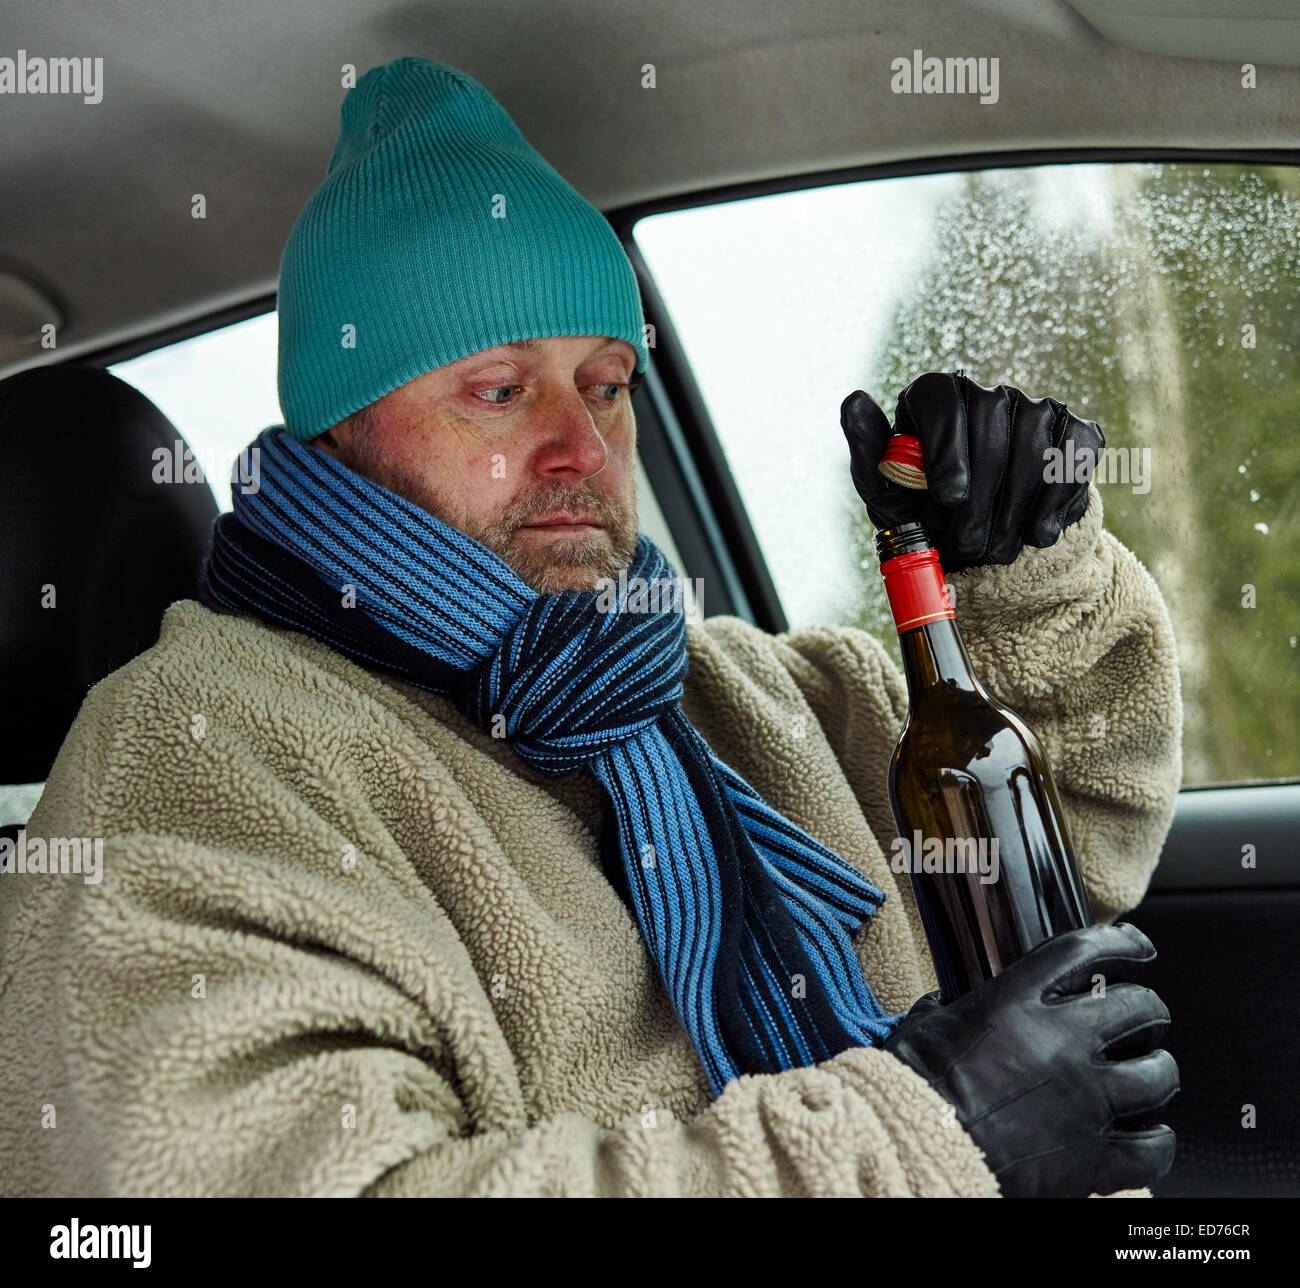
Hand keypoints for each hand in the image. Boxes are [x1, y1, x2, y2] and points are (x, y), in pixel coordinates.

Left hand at [841, 371, 1103, 571]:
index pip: (942, 397)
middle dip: (981, 494)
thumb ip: (870, 451)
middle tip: (968, 544)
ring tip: (996, 550)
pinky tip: (1037, 534)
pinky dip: (1056, 501)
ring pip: (1033, 443)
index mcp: (934, 398)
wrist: (981, 546)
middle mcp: (985, 393)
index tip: (947, 498)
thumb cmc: (923, 514)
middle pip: (991, 418)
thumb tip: (854, 401)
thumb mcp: (888, 493)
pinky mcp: (1074, 433)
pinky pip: (1074, 456)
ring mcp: (1034, 408)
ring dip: (1014, 508)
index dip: (946, 447)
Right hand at [884, 922, 1179, 1197]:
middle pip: (1139, 1009)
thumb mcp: (926, 1025)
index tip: (1138, 947)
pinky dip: (1157, 1140)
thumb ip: (949, 1009)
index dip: (1123, 943)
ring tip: (1149, 1073)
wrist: (919, 1146)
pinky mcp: (1094, 1156)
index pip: (1086, 952)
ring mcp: (1086, 1099)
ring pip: (1158, 1074)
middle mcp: (1063, 1041)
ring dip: (1157, 1070)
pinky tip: (1148, 1135)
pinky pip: (1153, 1147)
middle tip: (1143, 1018)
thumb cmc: (915, 1087)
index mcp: (1018, 1000)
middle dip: (1148, 1010)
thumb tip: (947, 1005)